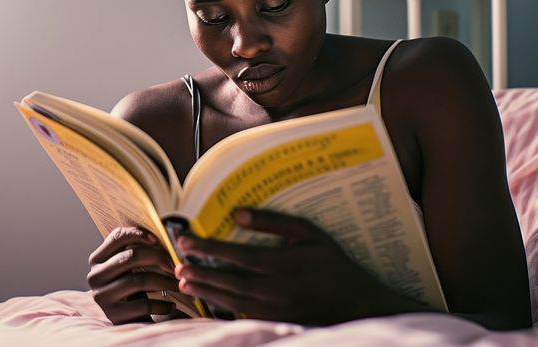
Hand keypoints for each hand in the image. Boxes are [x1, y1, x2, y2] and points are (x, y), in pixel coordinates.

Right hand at [87, 225, 182, 323]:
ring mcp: (102, 296)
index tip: (160, 239)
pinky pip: (143, 304)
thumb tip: (164, 233)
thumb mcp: (129, 267)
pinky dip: (162, 304)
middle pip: (131, 257)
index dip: (139, 234)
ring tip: (180, 284)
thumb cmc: (132, 288)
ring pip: (138, 280)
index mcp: (97, 259)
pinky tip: (170, 305)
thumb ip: (137, 249)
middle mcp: (95, 276)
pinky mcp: (113, 315)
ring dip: (165, 282)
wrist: (127, 321)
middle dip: (159, 258)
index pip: (117, 237)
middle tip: (177, 265)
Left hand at [175, 209, 417, 324]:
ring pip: (233, 302)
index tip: (186, 241)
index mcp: (283, 265)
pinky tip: (208, 301)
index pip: (237, 256)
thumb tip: (238, 214)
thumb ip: (274, 223)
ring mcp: (276, 311)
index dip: (208, 248)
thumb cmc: (334, 264)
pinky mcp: (278, 322)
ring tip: (184, 283)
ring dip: (206, 292)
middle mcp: (277, 290)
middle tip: (177, 265)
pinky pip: (244, 315)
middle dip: (201, 273)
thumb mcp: (309, 234)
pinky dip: (223, 308)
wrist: (359, 304)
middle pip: (230, 282)